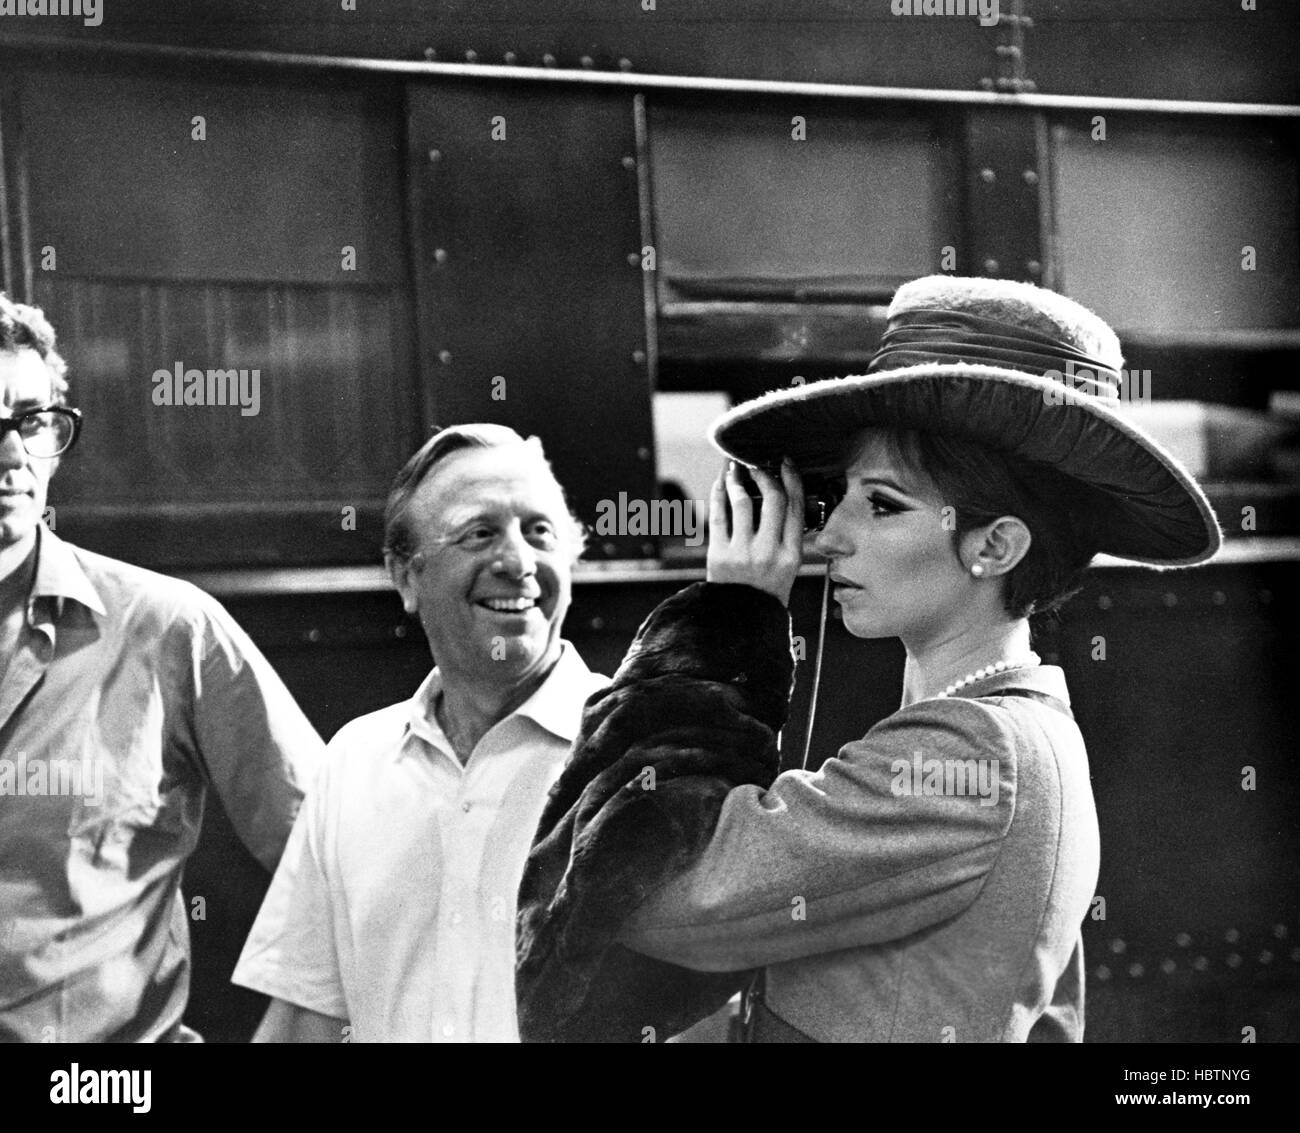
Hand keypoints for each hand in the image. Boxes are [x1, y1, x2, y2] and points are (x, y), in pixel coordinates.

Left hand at [706, 458, 803, 606]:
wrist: (740, 623)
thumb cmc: (765, 593)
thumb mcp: (788, 569)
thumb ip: (787, 538)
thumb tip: (783, 497)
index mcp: (792, 556)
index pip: (796, 508)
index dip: (792, 480)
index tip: (786, 463)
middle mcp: (769, 553)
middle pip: (773, 499)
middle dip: (765, 475)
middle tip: (757, 465)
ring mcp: (743, 554)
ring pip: (743, 503)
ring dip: (738, 480)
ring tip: (735, 470)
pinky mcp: (719, 556)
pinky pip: (718, 516)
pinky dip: (719, 495)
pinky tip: (720, 484)